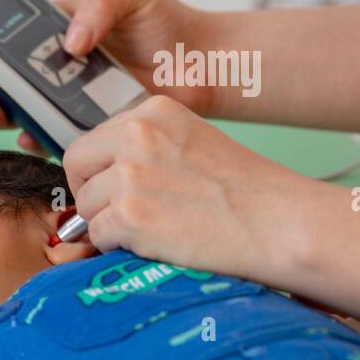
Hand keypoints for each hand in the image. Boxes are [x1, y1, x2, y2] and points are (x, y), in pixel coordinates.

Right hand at [0, 0, 215, 151]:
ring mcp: (68, 98)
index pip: (6, 34)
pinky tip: (30, 135)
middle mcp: (56, 66)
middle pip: (0, 74)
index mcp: (57, 30)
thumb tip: (70, 40)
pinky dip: (37, 138)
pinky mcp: (86, 127)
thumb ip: (98, 3)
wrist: (205, 65)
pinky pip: (52, 135)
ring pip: (19, 108)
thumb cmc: (168, 22)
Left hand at [62, 95, 301, 275]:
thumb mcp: (192, 144)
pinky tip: (153, 246)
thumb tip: (98, 175)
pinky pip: (97, 236)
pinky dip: (116, 248)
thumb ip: (146, 149)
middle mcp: (137, 134)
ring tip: (152, 231)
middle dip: (90, 193)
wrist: (283, 224)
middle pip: (76, 165)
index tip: (118, 189)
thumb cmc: (248, 192)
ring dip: (107, 224)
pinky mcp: (130, 215)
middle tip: (118, 214)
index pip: (94, 139)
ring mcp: (131, 175)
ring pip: (85, 205)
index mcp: (153, 111)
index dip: (100, 171)